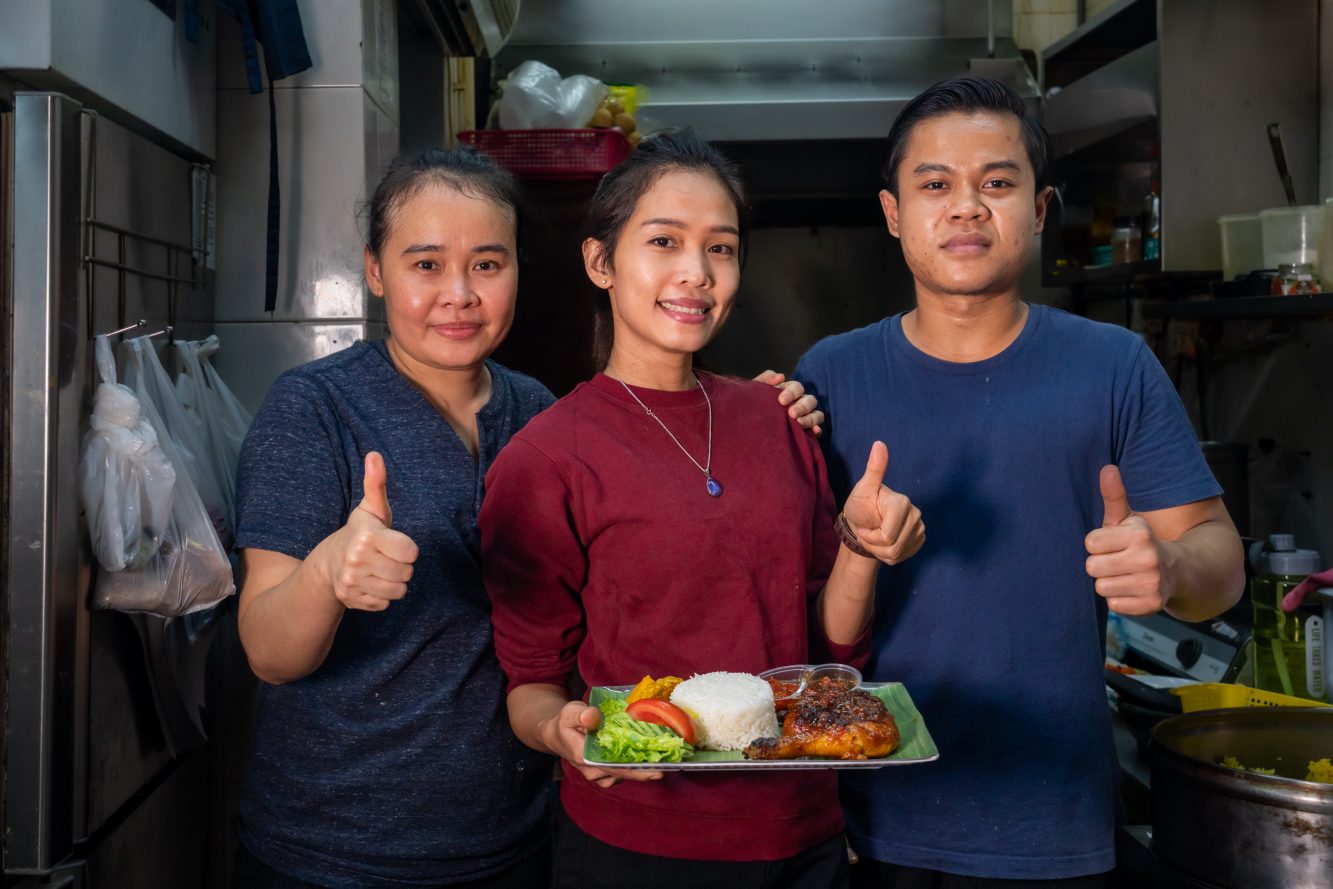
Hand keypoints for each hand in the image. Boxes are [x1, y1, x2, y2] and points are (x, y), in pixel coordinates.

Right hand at [318, 452, 419, 611]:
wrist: (328, 563)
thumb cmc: (360, 533)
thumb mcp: (371, 509)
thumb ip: (376, 484)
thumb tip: (375, 455)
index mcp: (367, 536)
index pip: (411, 552)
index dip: (407, 548)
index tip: (394, 543)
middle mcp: (357, 560)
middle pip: (406, 573)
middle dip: (401, 566)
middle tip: (386, 558)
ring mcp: (352, 581)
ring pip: (398, 591)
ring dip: (394, 583)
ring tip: (380, 570)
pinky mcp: (351, 600)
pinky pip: (384, 604)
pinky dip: (381, 597)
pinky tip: (370, 583)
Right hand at [540, 700, 662, 787]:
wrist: (558, 735)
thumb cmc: (565, 723)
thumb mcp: (569, 712)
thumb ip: (580, 714)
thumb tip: (593, 716)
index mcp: (585, 757)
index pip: (613, 768)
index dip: (636, 771)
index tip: (655, 770)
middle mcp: (593, 771)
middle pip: (623, 775)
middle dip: (645, 772)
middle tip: (667, 767)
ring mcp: (600, 774)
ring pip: (624, 775)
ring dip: (641, 769)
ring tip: (660, 759)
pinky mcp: (605, 772)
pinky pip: (622, 773)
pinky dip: (634, 767)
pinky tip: (647, 757)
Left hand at [755, 370, 823, 435]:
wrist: (748, 425)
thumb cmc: (753, 405)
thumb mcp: (755, 390)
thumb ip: (766, 379)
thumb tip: (781, 377)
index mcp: (789, 391)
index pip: (797, 387)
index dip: (792, 393)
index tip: (781, 401)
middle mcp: (800, 403)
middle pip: (810, 400)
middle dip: (802, 406)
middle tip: (791, 414)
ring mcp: (805, 417)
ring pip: (817, 414)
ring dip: (811, 418)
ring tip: (798, 424)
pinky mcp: (806, 432)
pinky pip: (817, 430)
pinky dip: (817, 430)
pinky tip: (814, 432)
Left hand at [841, 441, 923, 564]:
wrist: (864, 521)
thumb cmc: (861, 505)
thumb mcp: (863, 489)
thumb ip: (873, 469)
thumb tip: (879, 443)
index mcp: (902, 503)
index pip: (887, 536)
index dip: (870, 537)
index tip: (863, 526)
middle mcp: (916, 515)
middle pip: (892, 547)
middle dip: (873, 545)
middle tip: (866, 533)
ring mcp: (920, 528)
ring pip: (897, 555)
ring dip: (879, 551)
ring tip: (874, 537)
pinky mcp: (920, 540)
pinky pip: (902, 558)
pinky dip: (888, 555)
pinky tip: (883, 543)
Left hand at [1085, 465, 1171, 614]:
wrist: (1178, 570)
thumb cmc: (1140, 542)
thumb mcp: (1127, 519)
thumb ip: (1114, 496)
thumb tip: (1108, 468)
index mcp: (1139, 534)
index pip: (1090, 543)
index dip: (1098, 544)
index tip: (1113, 544)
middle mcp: (1148, 559)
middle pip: (1092, 567)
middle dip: (1101, 564)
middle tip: (1118, 561)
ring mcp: (1151, 584)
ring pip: (1101, 587)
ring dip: (1110, 582)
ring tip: (1126, 574)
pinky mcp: (1151, 605)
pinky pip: (1113, 604)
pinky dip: (1120, 599)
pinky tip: (1132, 589)